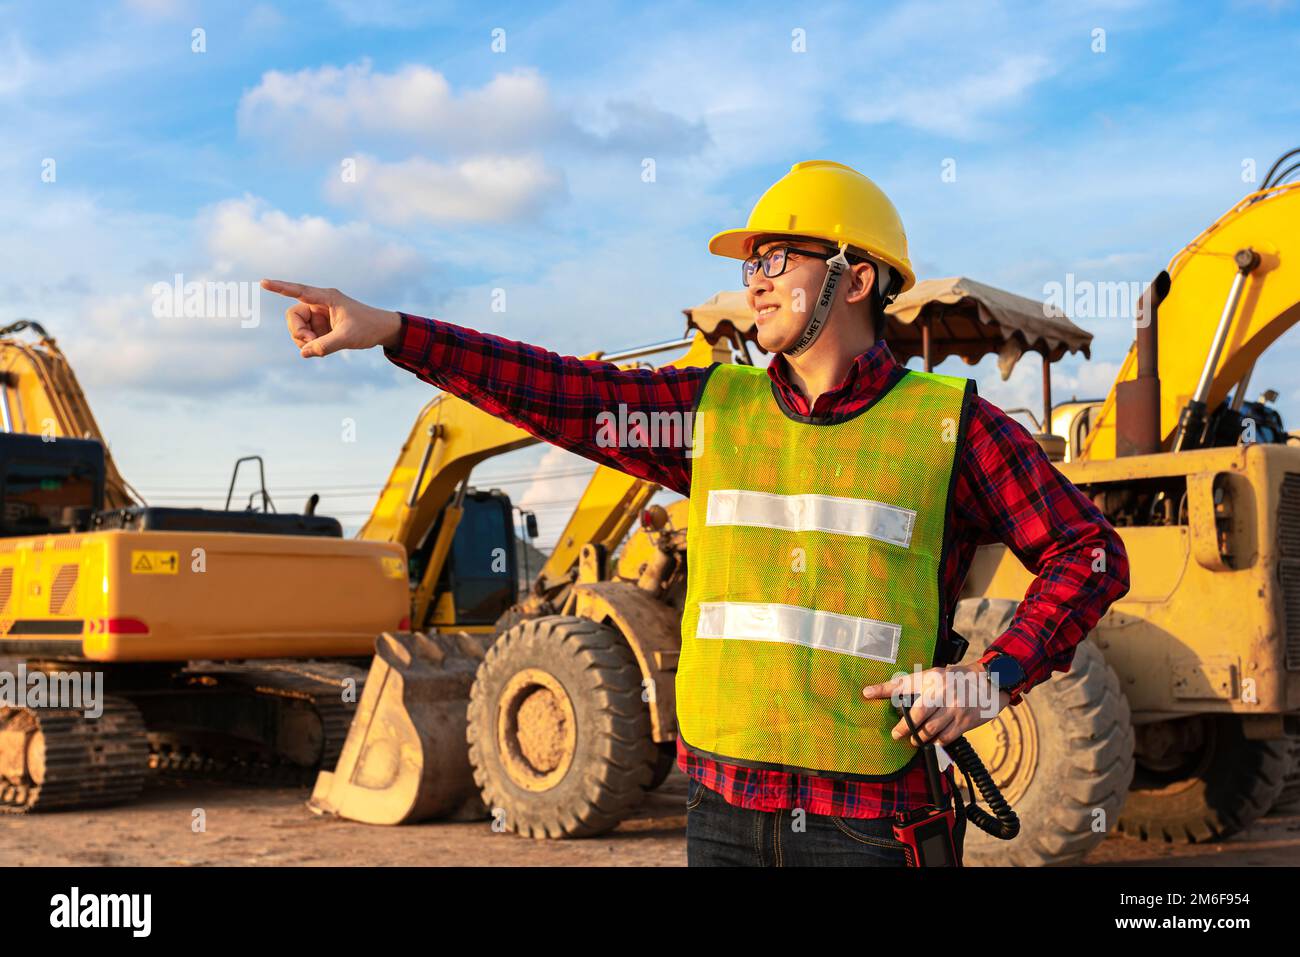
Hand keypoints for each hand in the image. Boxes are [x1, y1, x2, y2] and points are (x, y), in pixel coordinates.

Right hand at [261, 279, 402, 357]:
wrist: (382, 330)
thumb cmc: (368, 327)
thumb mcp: (347, 338)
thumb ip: (325, 345)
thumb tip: (304, 353)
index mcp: (326, 298)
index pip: (298, 291)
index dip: (280, 288)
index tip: (263, 282)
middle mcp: (319, 304)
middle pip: (293, 316)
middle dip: (298, 332)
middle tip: (311, 343)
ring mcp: (319, 315)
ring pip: (298, 328)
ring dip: (304, 340)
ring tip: (319, 347)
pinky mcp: (321, 326)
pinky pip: (306, 336)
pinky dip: (310, 344)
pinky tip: (321, 348)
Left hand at [860, 663, 1009, 747]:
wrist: (990, 682)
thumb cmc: (957, 679)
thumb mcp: (935, 675)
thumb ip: (913, 685)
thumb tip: (888, 697)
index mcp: (932, 678)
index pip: (903, 683)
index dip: (883, 689)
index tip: (867, 693)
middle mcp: (942, 692)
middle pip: (916, 714)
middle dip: (903, 728)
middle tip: (896, 734)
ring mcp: (954, 708)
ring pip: (930, 730)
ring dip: (918, 738)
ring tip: (914, 739)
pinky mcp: (965, 722)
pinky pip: (945, 738)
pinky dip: (936, 742)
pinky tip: (932, 741)